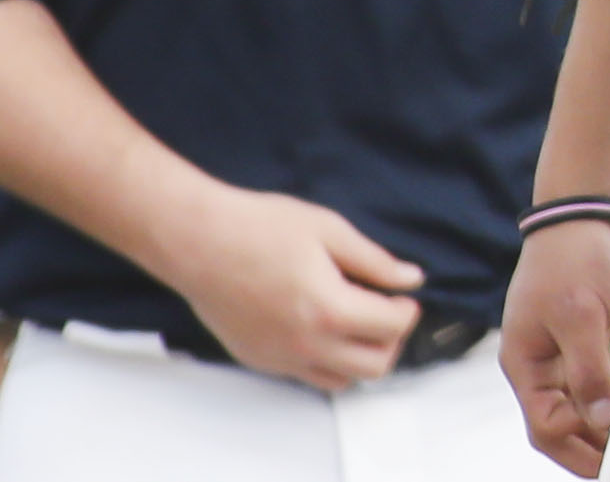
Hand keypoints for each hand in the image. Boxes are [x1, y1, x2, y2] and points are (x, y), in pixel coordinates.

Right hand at [146, 184, 422, 389]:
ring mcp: (280, 358)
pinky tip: (321, 328)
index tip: (403, 295)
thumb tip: (409, 279)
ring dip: (360, 357)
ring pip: (341, 380)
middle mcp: (306, 345)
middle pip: (375, 367)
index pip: (392, 328)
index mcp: (330, 310)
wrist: (199, 242)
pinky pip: (306, 376)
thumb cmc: (260, 228)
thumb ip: (374, 261)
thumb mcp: (330, 231)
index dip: (407, 310)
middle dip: (391, 340)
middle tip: (386, 312)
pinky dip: (326, 361)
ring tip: (356, 322)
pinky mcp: (259, 360)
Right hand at [502, 220, 609, 477]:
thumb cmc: (572, 256)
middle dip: (590, 448)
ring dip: (606, 426)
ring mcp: (564, 352)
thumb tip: (600, 418)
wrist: (586, 211)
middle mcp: (540, 364)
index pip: (545, 425)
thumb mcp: (579, 313)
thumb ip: (588, 368)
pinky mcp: (589, 337)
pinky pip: (598, 382)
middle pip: (561, 424)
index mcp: (525, 363)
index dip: (578, 440)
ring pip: (582, 405)